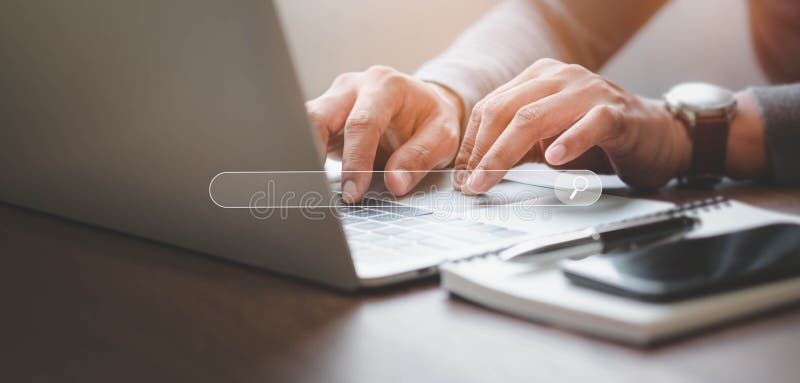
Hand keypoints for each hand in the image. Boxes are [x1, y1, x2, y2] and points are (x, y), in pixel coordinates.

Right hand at [306, 66, 462, 202]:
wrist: (425, 105)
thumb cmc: (432, 119)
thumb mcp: (442, 137)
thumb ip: (419, 159)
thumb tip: (394, 184)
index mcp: (385, 86)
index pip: (361, 124)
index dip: (355, 161)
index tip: (353, 192)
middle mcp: (354, 86)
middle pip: (319, 116)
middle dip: (315, 154)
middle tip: (320, 191)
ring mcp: (336, 99)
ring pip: (305, 123)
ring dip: (306, 155)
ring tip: (310, 187)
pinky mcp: (326, 115)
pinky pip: (307, 134)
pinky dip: (307, 157)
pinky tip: (311, 180)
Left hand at [454, 58, 691, 192]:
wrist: (658, 135)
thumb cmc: (600, 138)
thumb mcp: (549, 139)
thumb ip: (518, 147)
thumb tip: (477, 170)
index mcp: (539, 79)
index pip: (491, 107)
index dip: (472, 144)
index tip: (463, 175)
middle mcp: (560, 78)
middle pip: (506, 110)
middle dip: (482, 151)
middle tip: (471, 184)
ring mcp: (589, 91)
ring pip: (535, 116)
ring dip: (506, 152)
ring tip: (491, 178)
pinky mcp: (618, 112)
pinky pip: (589, 123)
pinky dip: (569, 141)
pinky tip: (554, 159)